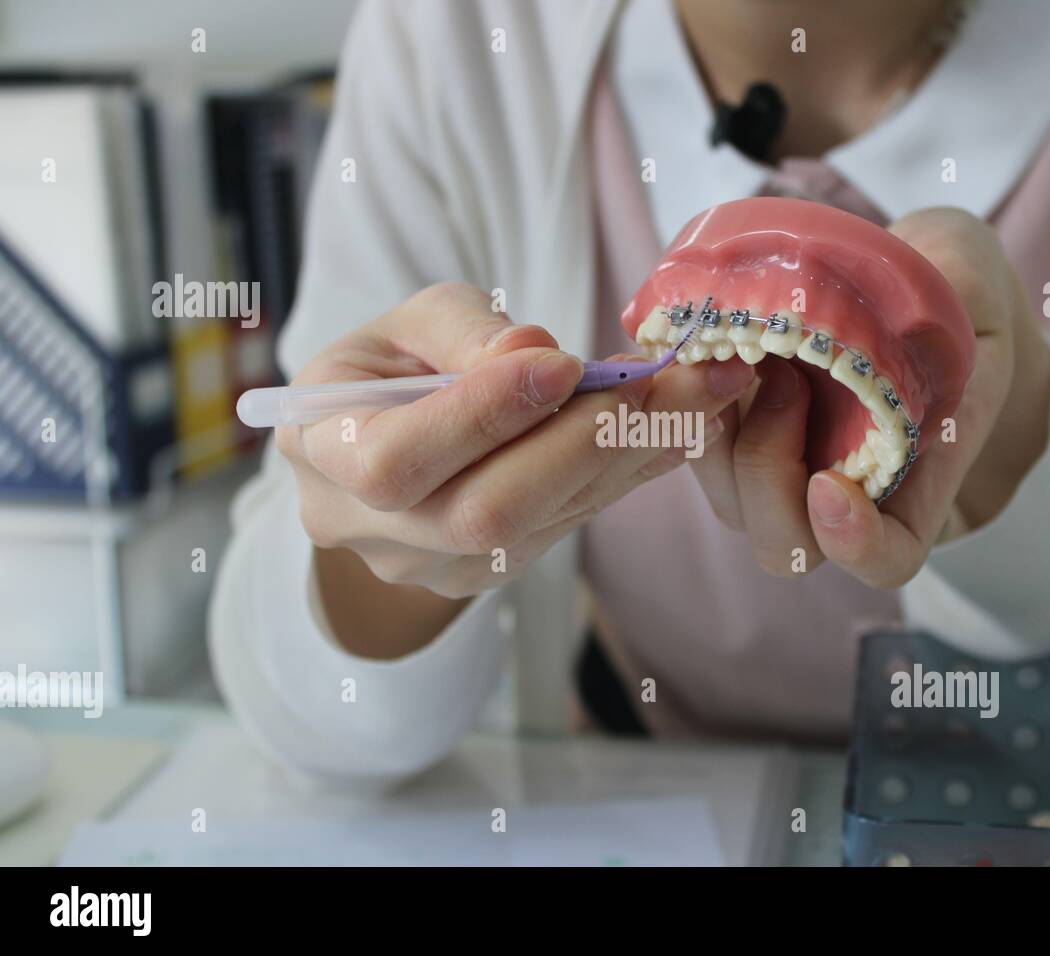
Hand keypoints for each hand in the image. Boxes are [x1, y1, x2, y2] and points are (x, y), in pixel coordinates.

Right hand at [277, 282, 753, 606]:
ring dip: (631, 453)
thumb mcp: (405, 323)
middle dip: (586, 444)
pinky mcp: (490, 576)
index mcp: (323, 452)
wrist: (380, 445)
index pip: (397, 461)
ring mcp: (434, 566)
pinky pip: (567, 525)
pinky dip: (629, 472)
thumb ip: (461, 333)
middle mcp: (371, 529)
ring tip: (704, 392)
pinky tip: (683, 426)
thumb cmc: (391, 368)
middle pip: (485, 513)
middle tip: (670, 381)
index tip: (564, 361)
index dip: (482, 416)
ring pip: (541, 525)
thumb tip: (536, 352)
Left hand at [689, 207, 1049, 587]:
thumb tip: (899, 324)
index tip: (829, 488)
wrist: (896, 280)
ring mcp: (786, 468)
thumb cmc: (946, 284)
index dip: (858, 546)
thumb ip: (957, 296)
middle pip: (787, 543)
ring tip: (749, 350)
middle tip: (785, 378)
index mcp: (921, 473)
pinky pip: (696, 448)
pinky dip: (691, 407)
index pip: (890, 556)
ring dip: (723, 435)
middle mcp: (847, 491)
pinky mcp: (734, 434)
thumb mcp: (969, 277)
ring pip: (731, 501)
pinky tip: (710, 346)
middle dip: (769, 468)